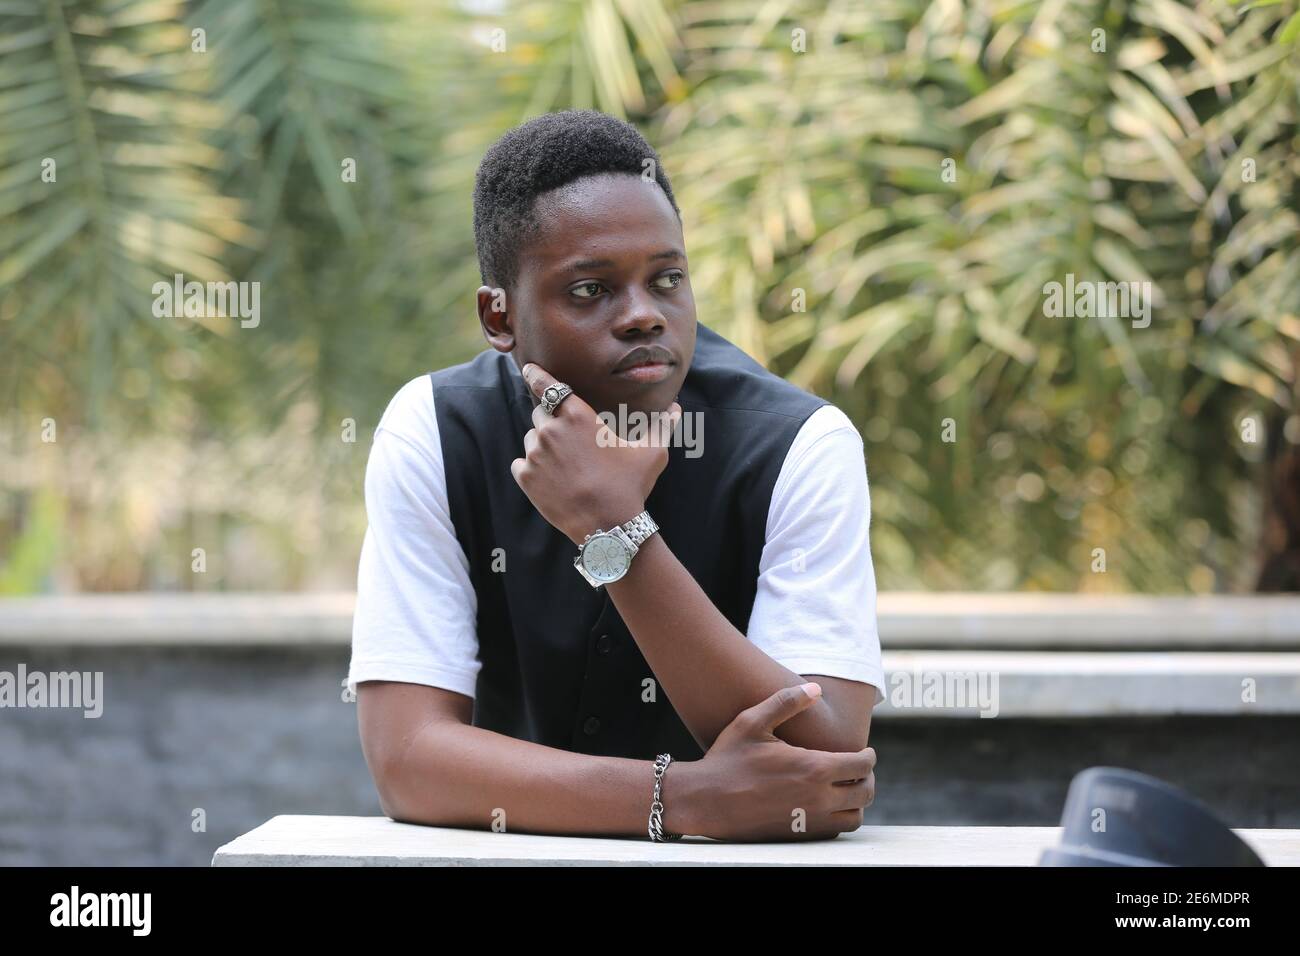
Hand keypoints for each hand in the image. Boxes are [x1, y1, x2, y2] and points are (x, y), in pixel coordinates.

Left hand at [511, 363, 680, 544]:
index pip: (548, 385)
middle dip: (551, 420)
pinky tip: (552, 481)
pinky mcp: (525, 477)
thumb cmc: (630, 485)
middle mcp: (551, 430)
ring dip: (542, 446)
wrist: (608, 526)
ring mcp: (535, 454)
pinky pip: (521, 464)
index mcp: (577, 415)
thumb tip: (676, 409)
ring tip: (565, 465)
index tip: (529, 368)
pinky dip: (532, 469)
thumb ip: (663, 425)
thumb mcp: (653, 452)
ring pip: (531, 439)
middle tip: (570, 441)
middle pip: (540, 413)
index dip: (536, 374)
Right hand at [664, 683, 876, 840]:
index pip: (861, 765)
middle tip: (860, 770)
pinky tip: (827, 805)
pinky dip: (839, 819)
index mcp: (813, 768)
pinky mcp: (798, 835)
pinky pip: (834, 831)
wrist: (705, 800)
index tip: (866, 752)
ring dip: (856, 803)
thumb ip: (786, 702)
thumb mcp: (752, 721)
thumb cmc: (727, 758)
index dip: (868, 757)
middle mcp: (817, 798)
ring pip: (854, 818)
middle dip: (868, 779)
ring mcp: (809, 821)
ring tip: (847, 789)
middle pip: (865, 793)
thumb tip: (816, 689)